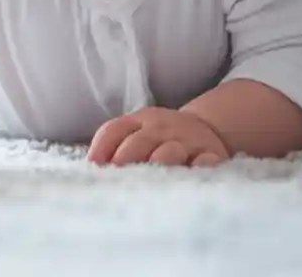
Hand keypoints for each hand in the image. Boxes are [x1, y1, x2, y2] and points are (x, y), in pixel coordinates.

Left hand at [88, 107, 229, 166]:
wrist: (206, 127)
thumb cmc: (159, 137)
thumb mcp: (136, 130)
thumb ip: (113, 145)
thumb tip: (90, 168)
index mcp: (139, 121)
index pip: (114, 130)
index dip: (100, 148)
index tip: (92, 168)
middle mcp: (161, 128)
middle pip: (139, 142)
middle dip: (125, 159)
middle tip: (116, 179)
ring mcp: (186, 141)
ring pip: (170, 152)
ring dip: (158, 164)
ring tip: (148, 180)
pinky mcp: (211, 155)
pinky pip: (205, 162)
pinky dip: (198, 168)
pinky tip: (190, 175)